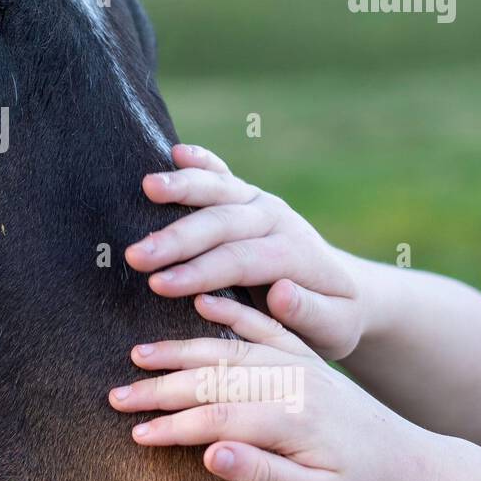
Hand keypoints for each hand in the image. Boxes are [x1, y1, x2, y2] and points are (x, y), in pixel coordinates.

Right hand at [108, 294, 439, 480]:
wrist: (413, 463)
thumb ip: (263, 472)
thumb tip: (209, 453)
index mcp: (295, 415)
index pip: (217, 415)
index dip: (172, 426)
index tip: (135, 433)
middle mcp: (293, 379)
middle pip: (213, 376)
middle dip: (160, 387)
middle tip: (115, 395)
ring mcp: (297, 362)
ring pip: (228, 347)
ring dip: (180, 349)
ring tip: (138, 354)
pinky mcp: (302, 354)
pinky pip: (262, 324)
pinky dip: (229, 311)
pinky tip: (200, 302)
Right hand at [125, 143, 369, 359]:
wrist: (345, 292)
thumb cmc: (332, 320)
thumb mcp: (334, 329)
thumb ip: (309, 313)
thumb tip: (280, 291)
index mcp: (294, 253)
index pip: (240, 259)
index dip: (199, 271)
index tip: (160, 285)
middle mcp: (276, 220)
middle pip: (222, 223)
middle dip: (176, 238)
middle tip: (135, 255)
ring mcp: (260, 203)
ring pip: (219, 190)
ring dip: (181, 188)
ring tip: (146, 186)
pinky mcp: (247, 197)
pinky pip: (223, 175)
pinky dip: (202, 161)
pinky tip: (176, 151)